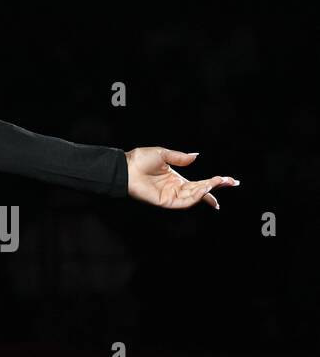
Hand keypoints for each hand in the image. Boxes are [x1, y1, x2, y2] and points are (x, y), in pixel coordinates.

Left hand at [124, 147, 238, 209]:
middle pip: (200, 191)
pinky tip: (202, 189)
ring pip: (194, 196)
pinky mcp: (166, 201)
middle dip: (215, 187)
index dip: (214, 184)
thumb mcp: (163, 154)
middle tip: (230, 182)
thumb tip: (197, 156)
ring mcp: (171, 196)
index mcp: (176, 179)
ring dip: (207, 190)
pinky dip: (195, 197)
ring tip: (216, 182)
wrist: (126, 167)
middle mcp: (176, 188)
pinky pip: (184, 201)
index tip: (229, 181)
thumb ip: (180, 157)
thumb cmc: (140, 160)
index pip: (199, 184)